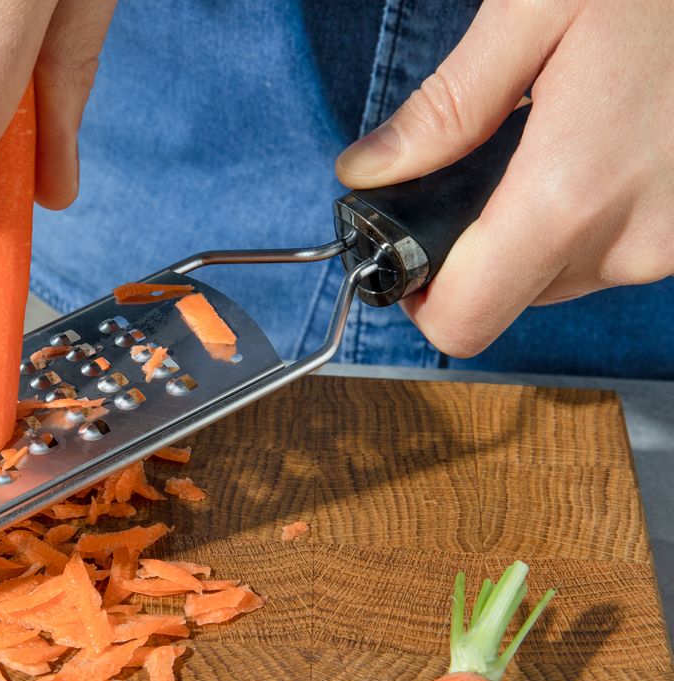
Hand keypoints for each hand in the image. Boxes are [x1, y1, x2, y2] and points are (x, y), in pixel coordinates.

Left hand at [334, 0, 673, 357]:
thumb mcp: (533, 11)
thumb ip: (444, 108)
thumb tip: (367, 171)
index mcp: (570, 196)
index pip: (463, 320)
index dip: (419, 296)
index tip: (406, 243)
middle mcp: (629, 242)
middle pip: (505, 295)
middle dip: (475, 243)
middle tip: (479, 165)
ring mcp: (671, 244)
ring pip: (557, 275)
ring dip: (534, 225)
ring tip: (553, 140)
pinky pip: (609, 250)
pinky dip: (585, 214)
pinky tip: (598, 147)